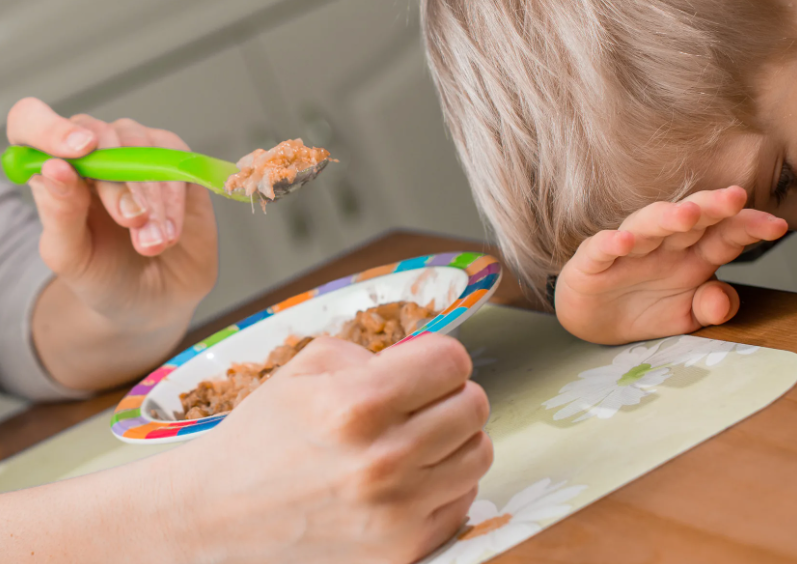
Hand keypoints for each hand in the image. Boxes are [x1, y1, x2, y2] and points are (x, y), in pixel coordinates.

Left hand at [7, 97, 217, 389]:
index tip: (79, 151)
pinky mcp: (175, 162)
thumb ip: (59, 214)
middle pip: (98, 135)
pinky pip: (176, 159)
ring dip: (152, 197)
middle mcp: (92, 153)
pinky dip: (175, 198)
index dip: (51, 129)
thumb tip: (56, 168)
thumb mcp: (70, 256)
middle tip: (132, 223)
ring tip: (152, 242)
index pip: (33, 123)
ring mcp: (136, 153)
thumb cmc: (103, 276)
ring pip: (142, 145)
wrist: (154, 299)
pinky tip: (170, 230)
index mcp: (52, 170)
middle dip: (119, 184)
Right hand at [168, 334, 492, 563]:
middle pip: (474, 405)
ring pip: (479, 453)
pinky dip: (443, 485)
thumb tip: (430, 360)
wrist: (216, 516)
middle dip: (450, 395)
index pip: (452, 361)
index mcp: (357, 406)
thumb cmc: (262, 438)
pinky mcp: (402, 550)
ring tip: (416, 441)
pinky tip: (407, 480)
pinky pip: (462, 500)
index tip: (421, 367)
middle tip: (420, 403)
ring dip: (454, 440)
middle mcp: (383, 461)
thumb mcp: (307, 369)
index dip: (438, 358)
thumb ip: (376, 354)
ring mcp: (396, 512)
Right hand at [554, 186, 787, 343]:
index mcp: (695, 254)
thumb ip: (713, 307)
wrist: (596, 320)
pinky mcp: (593, 261)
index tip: (778, 225)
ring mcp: (630, 249)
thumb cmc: (648, 307)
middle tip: (737, 197)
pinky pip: (602, 249)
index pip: (727, 234)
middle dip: (714, 206)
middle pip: (692, 219)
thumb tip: (723, 299)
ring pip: (649, 225)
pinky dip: (611, 243)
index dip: (750, 226)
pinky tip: (624, 242)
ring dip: (667, 217)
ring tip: (687, 215)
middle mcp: (665, 244)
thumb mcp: (688, 316)